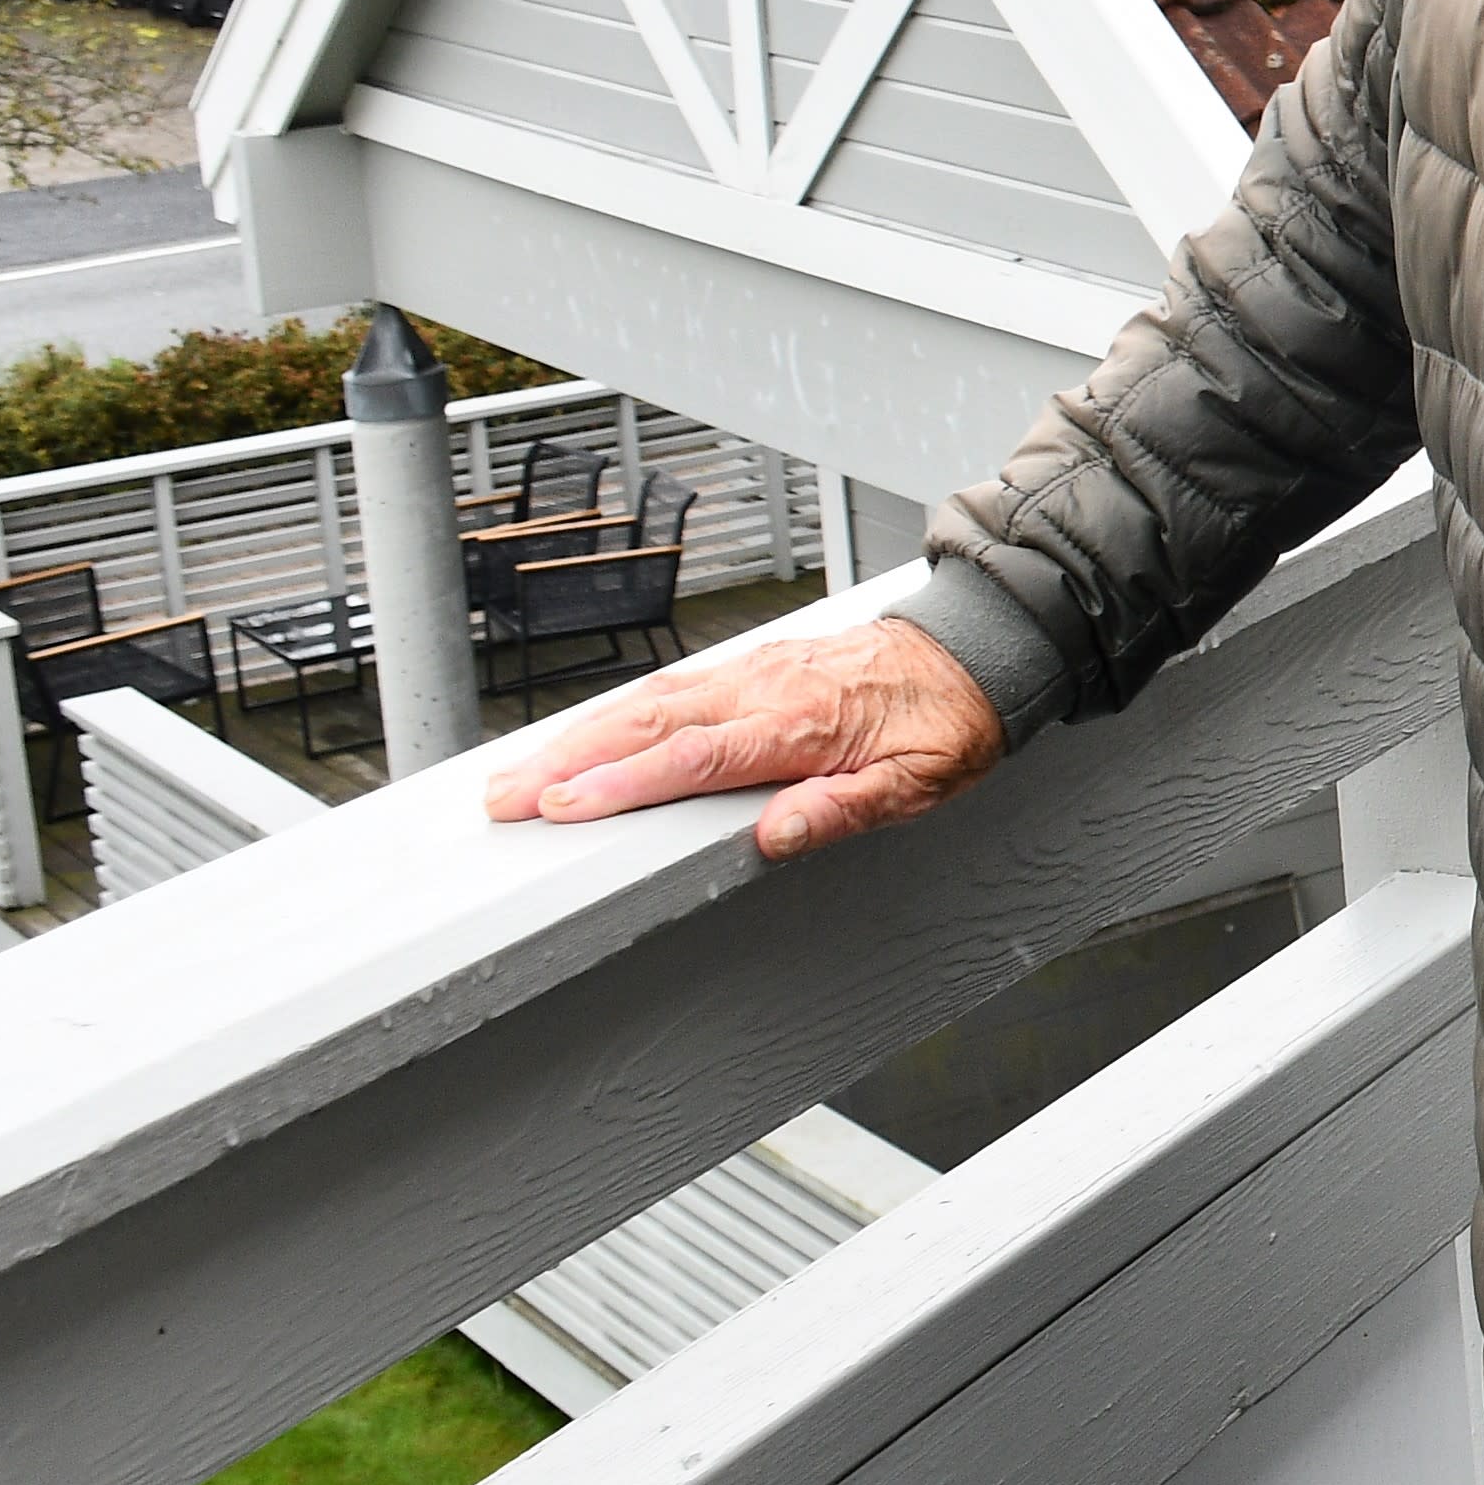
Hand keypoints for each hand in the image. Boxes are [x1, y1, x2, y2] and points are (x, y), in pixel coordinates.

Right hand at [478, 613, 1007, 860]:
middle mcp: (768, 689)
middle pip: (650, 727)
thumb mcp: (920, 781)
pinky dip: (619, 712)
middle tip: (504, 797)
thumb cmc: (950, 720)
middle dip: (569, 762)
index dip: (623, 785)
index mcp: (802, 725)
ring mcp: (757, 671)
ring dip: (581, 736)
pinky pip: (675, 688)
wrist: (979, 648)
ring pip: (651, 702)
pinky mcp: (757, 665)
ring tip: (522, 772)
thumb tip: (776, 835)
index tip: (564, 806)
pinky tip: (588, 734)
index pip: (695, 760)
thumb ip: (845, 808)